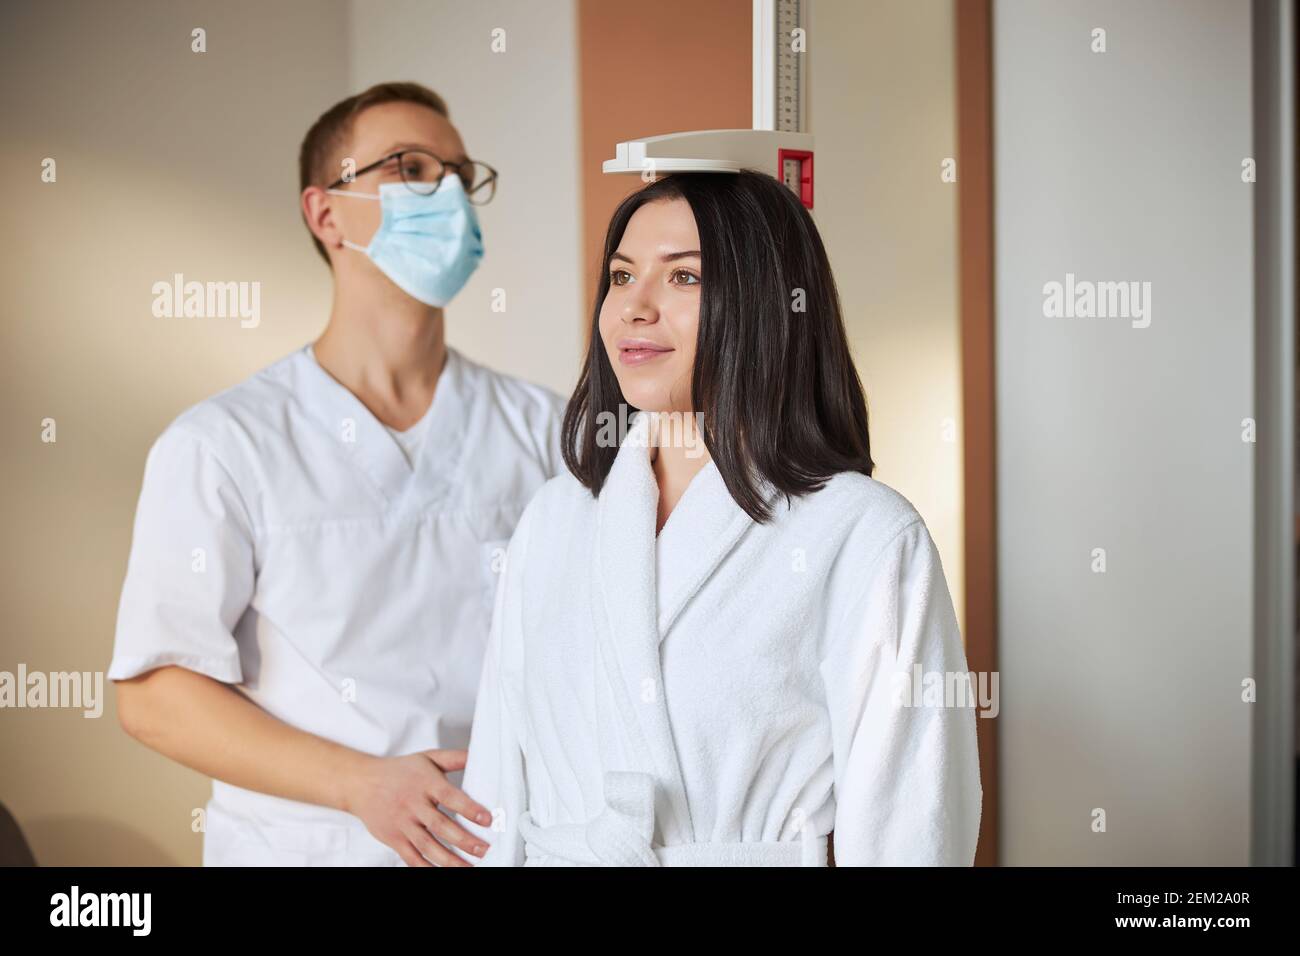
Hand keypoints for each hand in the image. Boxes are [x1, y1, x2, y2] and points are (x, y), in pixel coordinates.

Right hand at [344, 749, 492, 866]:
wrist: (361, 783)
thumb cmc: (400, 771)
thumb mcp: (428, 758)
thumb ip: (454, 758)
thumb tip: (479, 755)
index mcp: (425, 783)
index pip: (449, 796)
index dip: (468, 808)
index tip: (487, 819)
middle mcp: (413, 804)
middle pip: (440, 825)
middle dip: (463, 840)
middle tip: (484, 849)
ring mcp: (402, 823)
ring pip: (427, 845)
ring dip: (449, 860)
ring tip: (469, 867)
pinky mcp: (393, 838)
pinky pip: (411, 857)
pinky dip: (426, 867)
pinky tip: (442, 872)